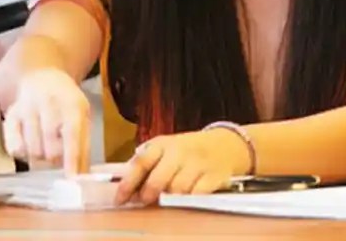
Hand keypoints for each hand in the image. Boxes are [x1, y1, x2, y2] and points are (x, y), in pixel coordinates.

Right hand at [0, 67, 90, 175]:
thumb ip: (84, 145)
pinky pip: (13, 146)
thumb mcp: (82, 115)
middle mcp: (48, 104)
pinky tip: (29, 146)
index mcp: (71, 104)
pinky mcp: (10, 115)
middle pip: (50, 148)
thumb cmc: (65, 101)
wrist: (40, 75)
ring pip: (32, 150)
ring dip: (40, 159)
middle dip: (55, 162)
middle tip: (58, 161)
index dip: (72, 159)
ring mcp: (27, 108)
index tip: (72, 179)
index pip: (72, 136)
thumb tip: (84, 177)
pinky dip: (22, 154)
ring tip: (45, 150)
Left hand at [114, 128, 252, 205]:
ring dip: (169, 198)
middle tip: (146, 200)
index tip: (120, 199)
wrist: (225, 144)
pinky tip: (187, 196)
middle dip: (148, 194)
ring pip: (177, 190)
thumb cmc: (188, 150)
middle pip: (158, 180)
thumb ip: (148, 165)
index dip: (128, 183)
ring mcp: (198, 164)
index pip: (141, 162)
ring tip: (169, 195)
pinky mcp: (214, 176)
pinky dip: (189, 199)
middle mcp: (180, 152)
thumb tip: (129, 190)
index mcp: (163, 144)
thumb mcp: (166, 149)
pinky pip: (196, 195)